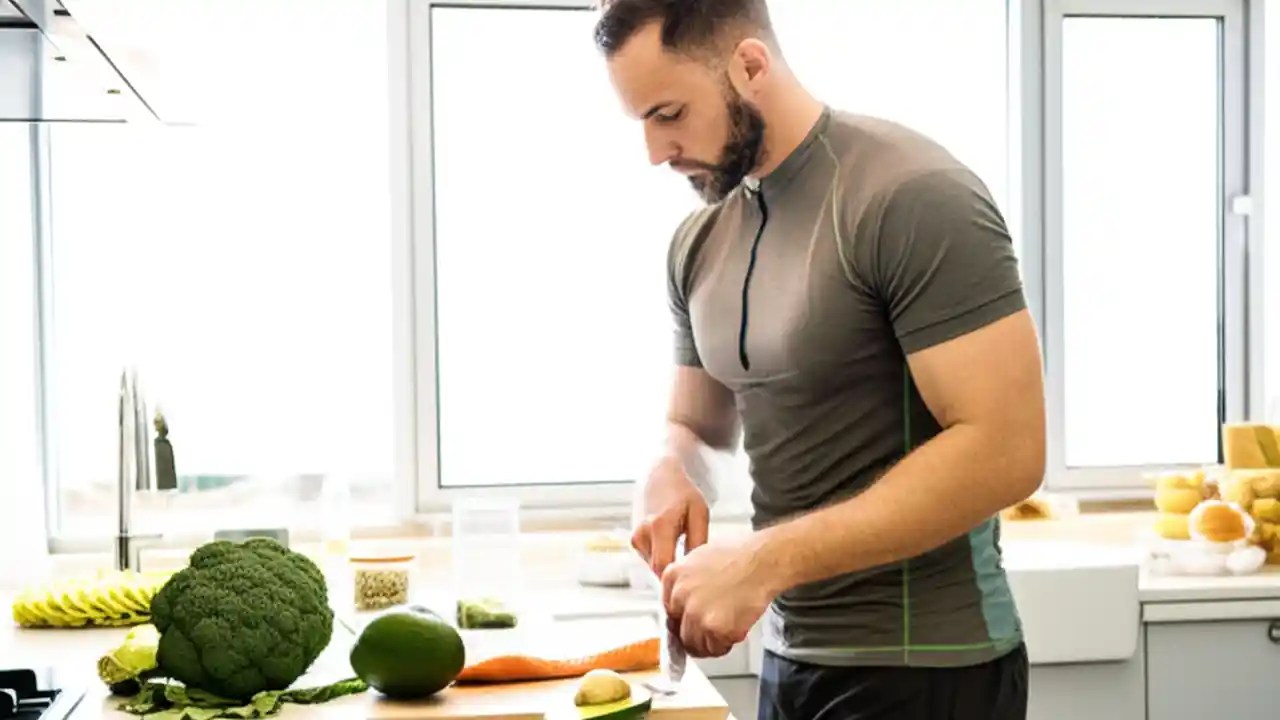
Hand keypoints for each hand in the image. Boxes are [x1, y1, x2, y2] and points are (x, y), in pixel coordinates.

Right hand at [632, 457, 709, 576]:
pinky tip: (675, 546)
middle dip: (675, 574)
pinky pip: (652, 559)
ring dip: (670, 564)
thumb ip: (698, 541)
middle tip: (695, 571)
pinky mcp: (635, 541)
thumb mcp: (699, 513)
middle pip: (658, 570)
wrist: (659, 476)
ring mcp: (635, 539)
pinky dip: (664, 557)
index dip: (677, 579)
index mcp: (658, 527)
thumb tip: (695, 568)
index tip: (693, 582)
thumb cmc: (683, 494)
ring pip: (655, 566)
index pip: (663, 567)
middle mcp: (641, 535)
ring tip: (686, 551)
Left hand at [661, 537, 776, 657]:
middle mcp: (680, 596)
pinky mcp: (715, 629)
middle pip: (678, 631)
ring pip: (694, 645)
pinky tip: (736, 628)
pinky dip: (726, 644)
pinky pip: (716, 649)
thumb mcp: (700, 558)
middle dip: (694, 634)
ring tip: (725, 630)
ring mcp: (696, 614)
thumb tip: (681, 602)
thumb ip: (685, 581)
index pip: (668, 611)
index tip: (689, 624)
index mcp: (672, 576)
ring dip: (709, 643)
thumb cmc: (740, 556)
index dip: (683, 619)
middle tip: (710, 630)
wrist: (764, 560)